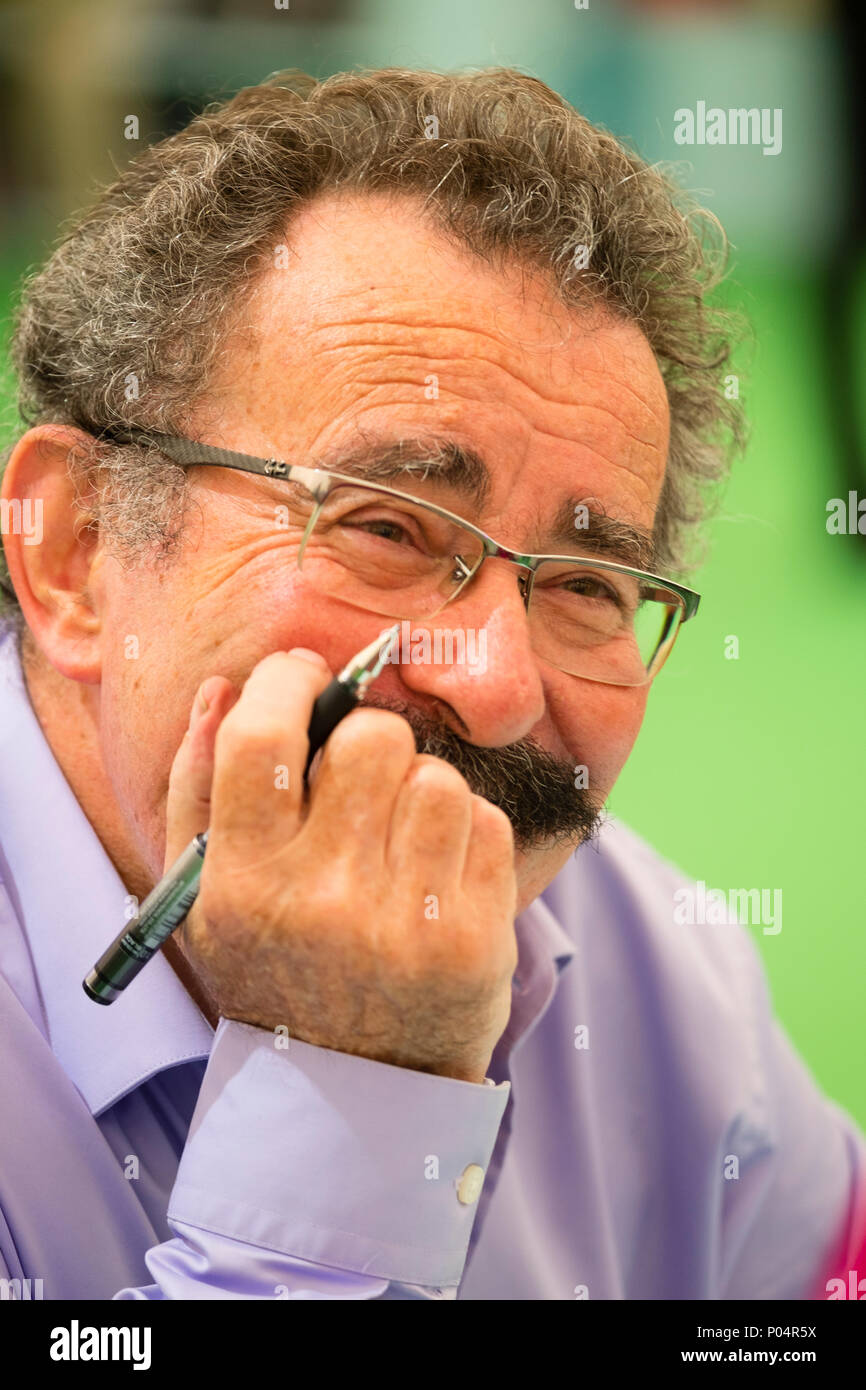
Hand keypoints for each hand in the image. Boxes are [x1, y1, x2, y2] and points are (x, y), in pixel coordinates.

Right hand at [163, 648, 518, 1083]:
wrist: (354, 1094)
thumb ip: (200, 786)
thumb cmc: (275, 969)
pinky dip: (463, 833)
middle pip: (369, 738)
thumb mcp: (207, 895)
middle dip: (365, 741)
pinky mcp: (475, 938)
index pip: (261, 740)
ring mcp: (406, 922)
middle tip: (357, 780)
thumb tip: (226, 689)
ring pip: (436, 775)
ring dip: (418, 790)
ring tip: (398, 841)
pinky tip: (435, 875)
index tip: (301, 677)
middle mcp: (324, 901)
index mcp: (244, 884)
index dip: (285, 683)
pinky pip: (484, 821)